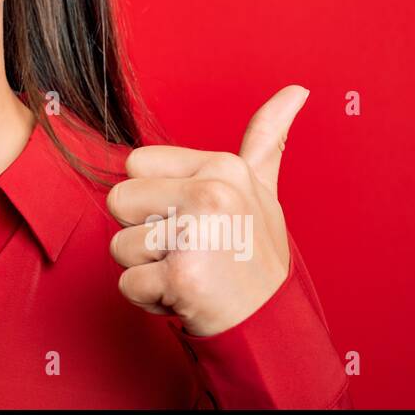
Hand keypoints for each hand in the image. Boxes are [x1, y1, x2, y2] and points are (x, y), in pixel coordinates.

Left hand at [106, 85, 309, 335]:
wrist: (272, 324)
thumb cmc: (255, 254)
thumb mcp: (263, 191)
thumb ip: (267, 139)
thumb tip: (296, 90)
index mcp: (222, 166)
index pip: (135, 165)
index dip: (154, 198)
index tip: (191, 218)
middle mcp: (211, 194)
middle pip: (119, 201)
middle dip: (143, 232)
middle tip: (187, 249)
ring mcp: (197, 236)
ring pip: (120, 246)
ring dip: (146, 269)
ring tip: (189, 272)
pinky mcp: (182, 278)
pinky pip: (128, 284)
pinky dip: (149, 298)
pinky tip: (185, 297)